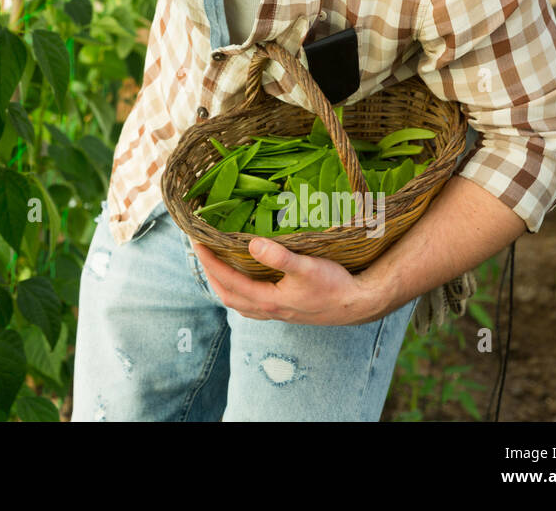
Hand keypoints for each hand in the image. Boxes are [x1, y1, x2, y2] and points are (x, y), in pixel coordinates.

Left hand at [190, 236, 386, 325]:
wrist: (358, 304)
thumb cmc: (334, 285)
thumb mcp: (307, 267)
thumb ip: (279, 257)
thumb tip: (251, 244)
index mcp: (268, 300)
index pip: (227, 281)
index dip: (209, 262)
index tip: (197, 242)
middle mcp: (268, 310)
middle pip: (227, 294)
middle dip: (210, 273)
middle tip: (201, 249)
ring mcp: (276, 312)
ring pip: (239, 301)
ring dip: (223, 283)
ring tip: (216, 262)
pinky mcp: (285, 310)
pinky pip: (252, 303)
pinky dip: (240, 289)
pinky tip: (244, 278)